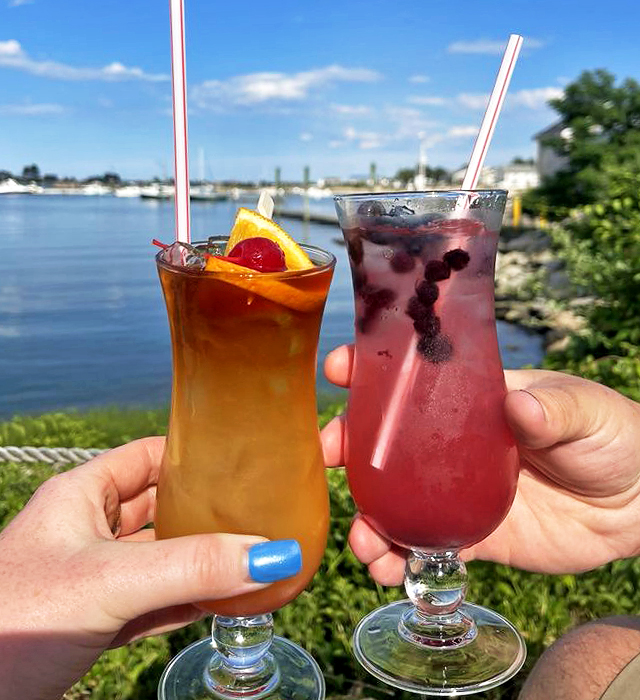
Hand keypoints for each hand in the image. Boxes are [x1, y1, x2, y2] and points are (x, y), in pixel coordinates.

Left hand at [0, 437, 298, 699]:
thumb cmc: (16, 621)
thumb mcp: (111, 582)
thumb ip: (190, 567)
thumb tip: (272, 554)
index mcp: (78, 495)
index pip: (147, 457)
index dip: (192, 454)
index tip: (242, 459)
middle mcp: (84, 530)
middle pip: (158, 508)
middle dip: (205, 512)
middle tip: (259, 512)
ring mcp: (87, 578)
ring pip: (156, 559)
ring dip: (198, 562)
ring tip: (251, 558)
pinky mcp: (90, 621)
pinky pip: (149, 602)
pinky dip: (183, 601)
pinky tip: (218, 603)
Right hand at [320, 344, 639, 581]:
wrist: (638, 502)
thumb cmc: (611, 434)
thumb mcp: (584, 410)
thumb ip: (552, 409)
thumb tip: (519, 408)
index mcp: (472, 398)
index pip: (412, 377)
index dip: (371, 368)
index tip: (340, 369)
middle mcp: (453, 443)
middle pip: (387, 440)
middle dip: (350, 445)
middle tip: (330, 457)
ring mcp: (458, 490)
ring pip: (397, 499)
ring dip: (368, 516)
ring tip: (365, 540)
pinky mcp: (475, 534)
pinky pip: (426, 547)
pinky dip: (401, 559)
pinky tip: (389, 570)